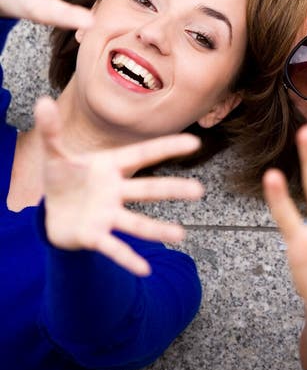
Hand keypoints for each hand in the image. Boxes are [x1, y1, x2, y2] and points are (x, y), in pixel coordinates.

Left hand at [38, 96, 203, 275]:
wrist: (52, 212)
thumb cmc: (63, 179)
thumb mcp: (55, 154)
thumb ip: (51, 129)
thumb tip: (43, 100)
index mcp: (111, 167)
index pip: (143, 154)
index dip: (167, 148)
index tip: (194, 142)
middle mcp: (115, 192)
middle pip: (146, 190)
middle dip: (172, 189)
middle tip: (199, 190)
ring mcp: (107, 216)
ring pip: (136, 223)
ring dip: (157, 230)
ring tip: (181, 234)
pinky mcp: (94, 236)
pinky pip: (113, 248)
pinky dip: (127, 258)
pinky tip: (143, 269)